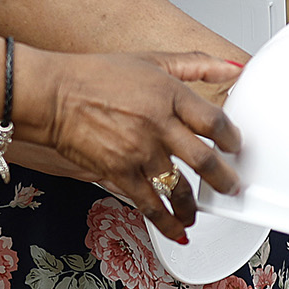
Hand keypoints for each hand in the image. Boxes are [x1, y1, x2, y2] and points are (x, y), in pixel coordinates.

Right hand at [23, 49, 243, 242]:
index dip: (231, 138)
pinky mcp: (119, 173)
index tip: (234, 146)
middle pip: (204, 159)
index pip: (214, 121)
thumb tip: (232, 66)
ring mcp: (138, 151)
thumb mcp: (152, 60)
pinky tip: (177, 228)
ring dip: (195, 204)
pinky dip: (167, 221)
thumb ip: (196, 64)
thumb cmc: (97, 76)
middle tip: (231, 186)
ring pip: (179, 187)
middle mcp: (157, 124)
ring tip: (199, 209)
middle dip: (224, 179)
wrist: (54, 95)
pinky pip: (150, 204)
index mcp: (169, 94)